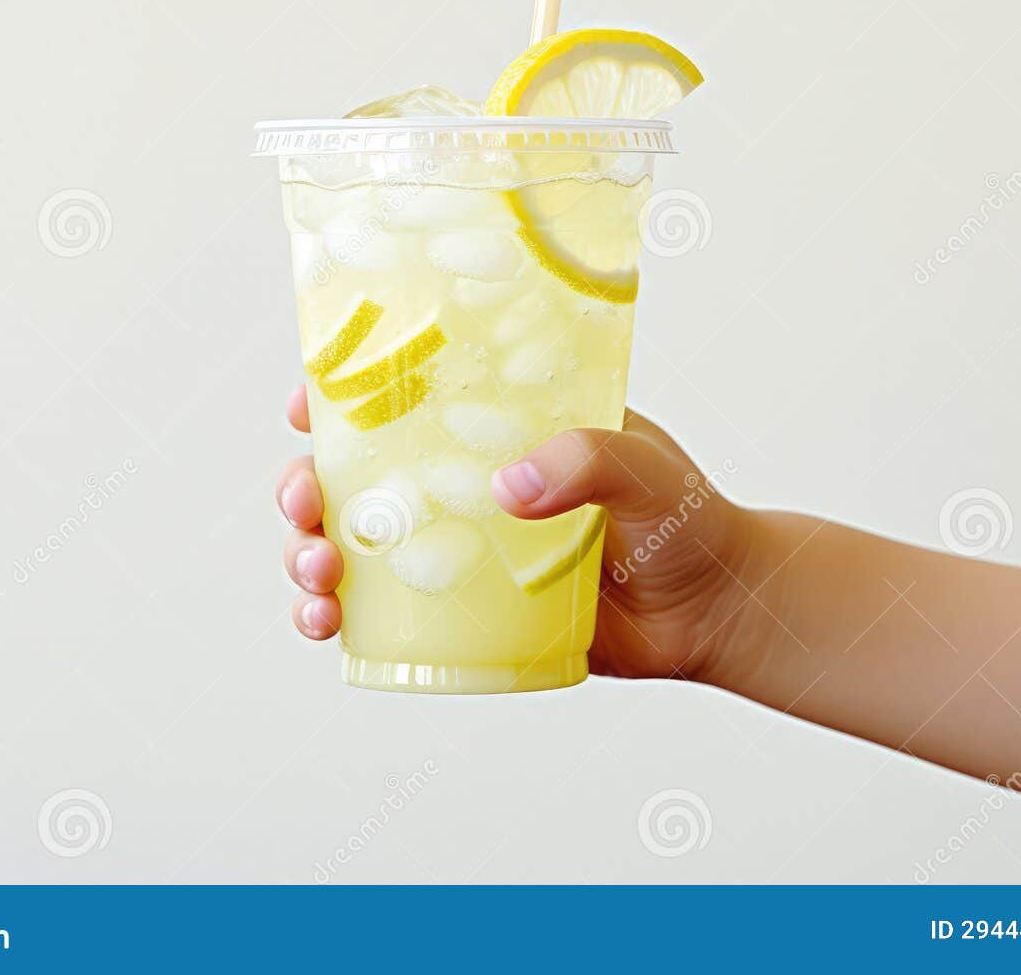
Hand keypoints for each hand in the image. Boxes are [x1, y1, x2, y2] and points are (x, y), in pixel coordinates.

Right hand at [277, 384, 755, 682]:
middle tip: (304, 504)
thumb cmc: (687, 519)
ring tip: (316, 574)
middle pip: (353, 477)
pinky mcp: (465, 616)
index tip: (306, 406)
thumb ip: (589, 461)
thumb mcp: (646, 467)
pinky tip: (325, 623)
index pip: (405, 397)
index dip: (341, 396)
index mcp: (499, 427)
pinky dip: (338, 617)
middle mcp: (465, 485)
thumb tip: (508, 489)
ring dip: (309, 553)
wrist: (716, 612)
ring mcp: (459, 553)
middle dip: (304, 486)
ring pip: (353, 546)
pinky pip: (382, 615)